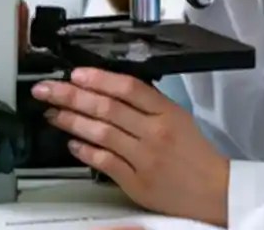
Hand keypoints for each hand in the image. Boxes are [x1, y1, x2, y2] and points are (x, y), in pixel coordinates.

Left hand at [34, 68, 228, 226]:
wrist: (214, 190)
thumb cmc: (194, 153)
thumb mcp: (178, 118)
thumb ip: (147, 104)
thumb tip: (109, 89)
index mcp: (167, 112)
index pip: (127, 87)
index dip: (98, 78)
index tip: (75, 74)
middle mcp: (154, 133)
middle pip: (107, 108)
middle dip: (71, 96)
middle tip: (49, 90)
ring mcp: (144, 158)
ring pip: (101, 133)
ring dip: (71, 121)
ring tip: (53, 113)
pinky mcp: (137, 182)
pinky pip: (104, 162)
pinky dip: (85, 151)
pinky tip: (73, 143)